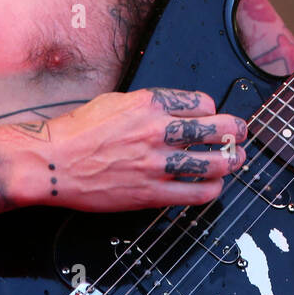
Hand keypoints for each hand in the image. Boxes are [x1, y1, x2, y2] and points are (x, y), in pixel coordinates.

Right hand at [43, 88, 247, 210]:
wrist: (53, 162)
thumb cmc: (78, 131)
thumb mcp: (116, 101)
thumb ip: (148, 104)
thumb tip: (173, 109)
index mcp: (150, 104)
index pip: (202, 103)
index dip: (211, 110)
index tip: (211, 115)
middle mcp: (158, 131)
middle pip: (217, 129)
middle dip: (235, 131)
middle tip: (240, 134)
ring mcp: (157, 164)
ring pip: (214, 162)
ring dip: (232, 161)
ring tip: (237, 160)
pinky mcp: (151, 193)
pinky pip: (194, 193)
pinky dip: (211, 190)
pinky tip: (214, 186)